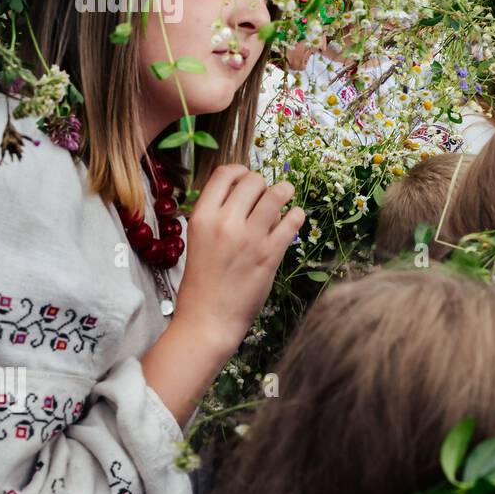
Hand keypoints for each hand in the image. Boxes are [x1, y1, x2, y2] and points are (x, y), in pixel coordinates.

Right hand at [141, 165, 303, 422]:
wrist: (208, 321)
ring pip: (277, 194)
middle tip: (265, 195)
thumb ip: (217, 217)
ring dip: (284, 192)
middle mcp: (225, 222)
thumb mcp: (198, 241)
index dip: (240, 171)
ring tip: (285, 197)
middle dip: (262, 184)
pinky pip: (292, 221)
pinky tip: (294, 219)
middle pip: (253, 179)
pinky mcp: (271, 254)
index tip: (247, 178)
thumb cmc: (202, 284)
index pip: (225, 173)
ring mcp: (250, 237)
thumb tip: (242, 195)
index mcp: (202, 217)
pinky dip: (296, 216)